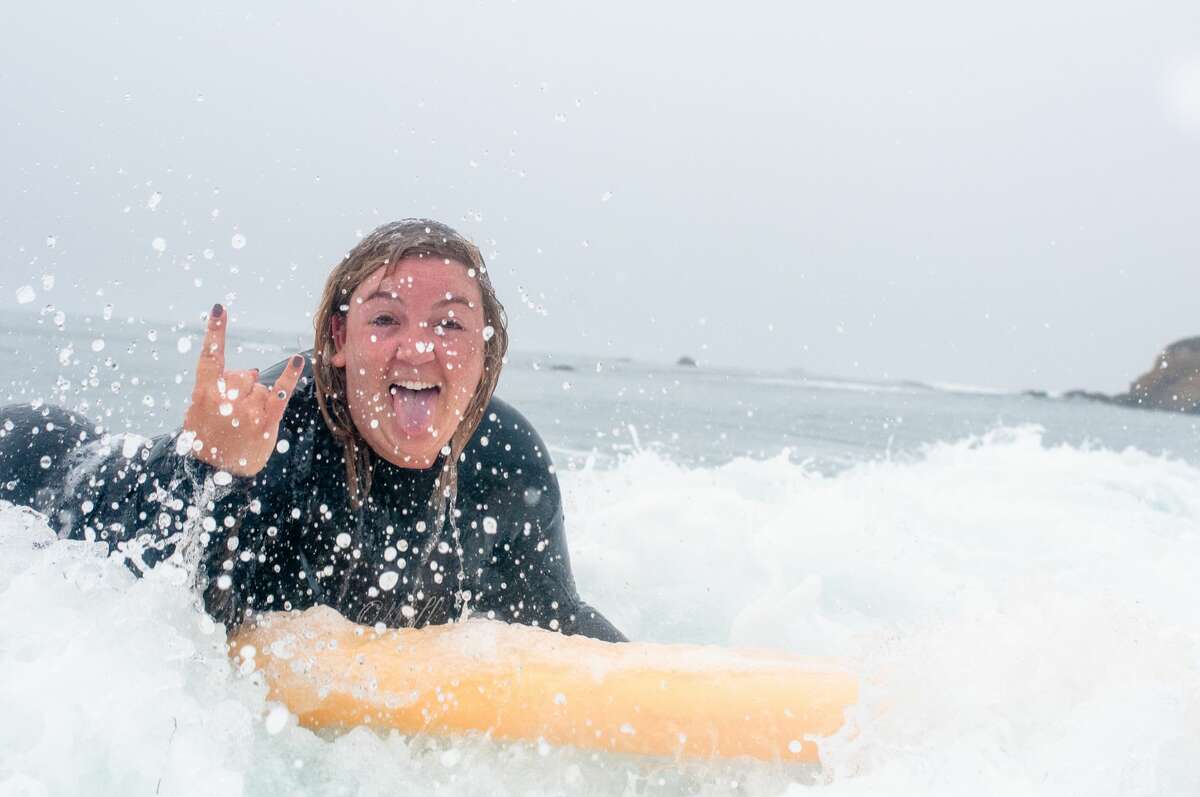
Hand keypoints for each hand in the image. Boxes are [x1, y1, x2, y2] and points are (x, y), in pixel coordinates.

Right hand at [182, 303, 303, 476]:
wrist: (213, 473)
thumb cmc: (207, 437)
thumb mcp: (200, 411)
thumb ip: (219, 387)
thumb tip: (253, 372)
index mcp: (203, 394)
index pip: (210, 357)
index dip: (215, 332)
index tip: (220, 309)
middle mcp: (225, 400)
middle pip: (245, 375)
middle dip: (244, 387)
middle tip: (235, 412)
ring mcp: (246, 411)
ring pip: (261, 387)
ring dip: (257, 400)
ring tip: (245, 424)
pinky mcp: (265, 422)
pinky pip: (280, 394)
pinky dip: (290, 378)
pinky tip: (298, 362)